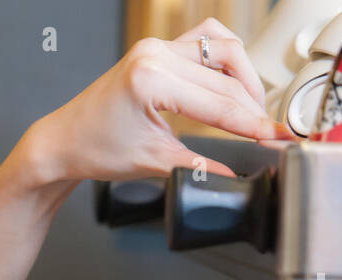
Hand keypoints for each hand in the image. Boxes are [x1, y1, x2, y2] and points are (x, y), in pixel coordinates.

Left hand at [30, 17, 292, 183]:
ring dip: (245, 77)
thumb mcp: (153, 162)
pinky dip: (225, 57)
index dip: (254, 125)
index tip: (277, 139)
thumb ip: (198, 167)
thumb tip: (233, 178)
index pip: (219, 104)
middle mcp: (155, 55)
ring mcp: (155, 47)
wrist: (64, 141)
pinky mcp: (155, 49)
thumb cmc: (94, 149)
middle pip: (227, 77)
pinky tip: (234, 80)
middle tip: (270, 132)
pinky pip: (204, 40)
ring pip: (222, 49)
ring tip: (253, 110)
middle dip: (254, 107)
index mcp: (152, 79)